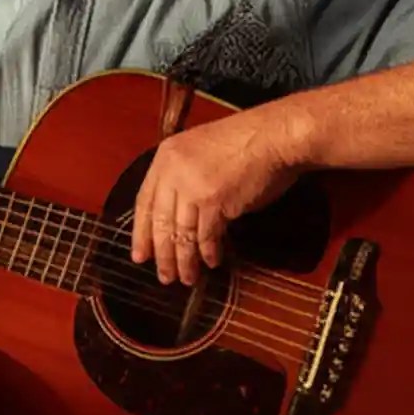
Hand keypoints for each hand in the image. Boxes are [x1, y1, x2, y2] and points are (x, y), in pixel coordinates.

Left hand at [131, 107, 305, 285]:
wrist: (273, 136)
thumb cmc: (243, 142)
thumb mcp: (199, 151)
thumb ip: (182, 178)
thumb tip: (178, 217)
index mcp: (165, 156)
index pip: (143, 202)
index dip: (141, 232)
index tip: (140, 256)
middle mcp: (173, 172)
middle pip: (160, 222)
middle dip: (162, 254)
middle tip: (164, 277)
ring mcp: (192, 187)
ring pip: (181, 233)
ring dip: (185, 261)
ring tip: (187, 278)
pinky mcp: (214, 202)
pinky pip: (206, 236)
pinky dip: (208, 252)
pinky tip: (211, 261)